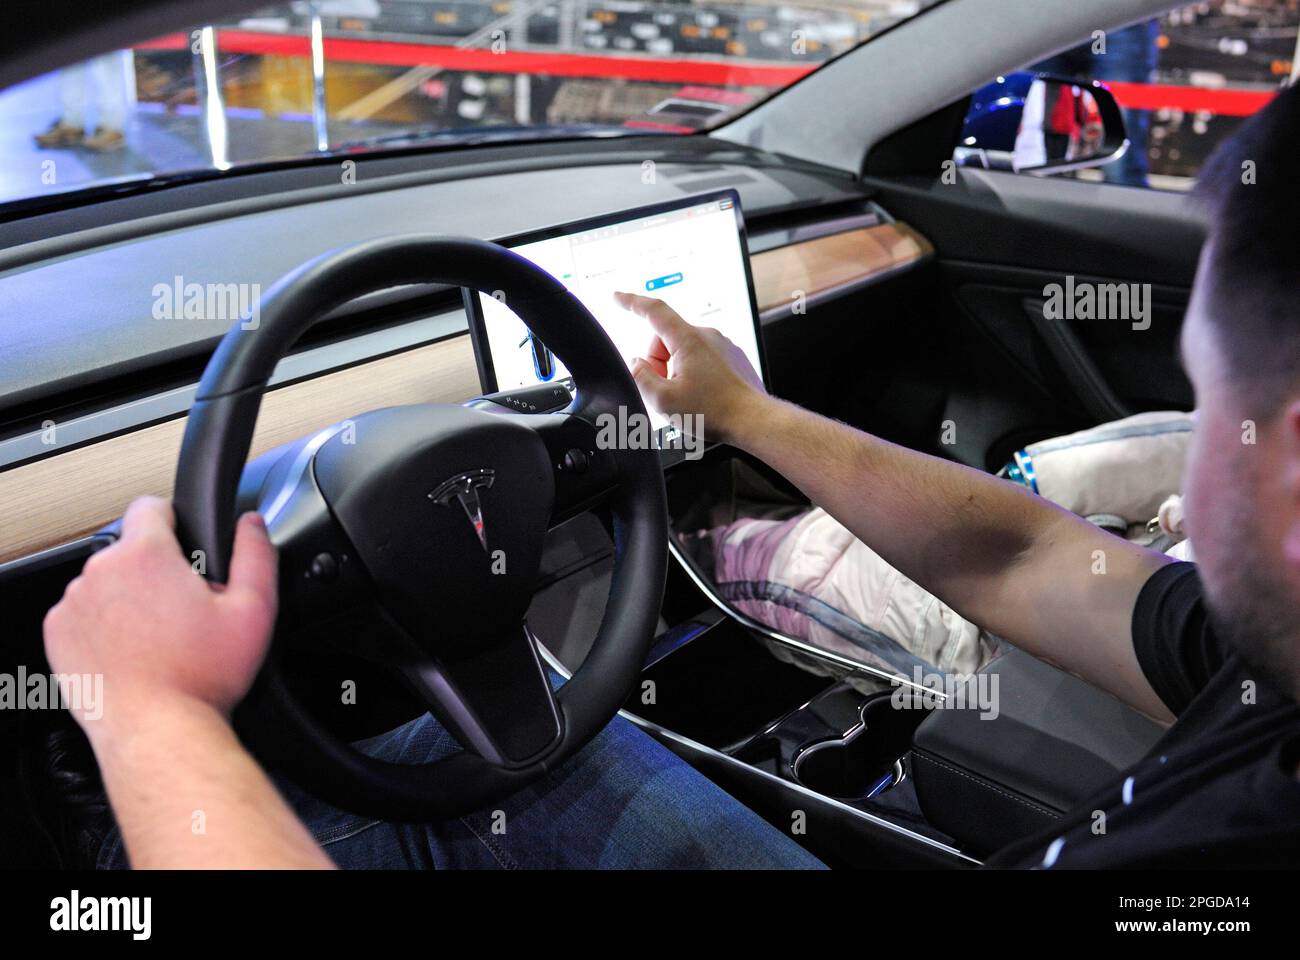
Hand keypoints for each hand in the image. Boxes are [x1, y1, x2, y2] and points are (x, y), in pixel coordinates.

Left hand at [43, 497, 277, 740]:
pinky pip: (84, 613)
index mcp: (146, 556)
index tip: (188, 549)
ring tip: (159, 636)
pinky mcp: (58, 634)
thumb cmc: (203, 676)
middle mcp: (101, 572)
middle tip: (185, 608)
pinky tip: (133, 652)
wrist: (157, 732)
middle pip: (131, 548)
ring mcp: (74, 604)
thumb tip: (252, 523)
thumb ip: (257, 555)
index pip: (151, 506)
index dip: (176, 521)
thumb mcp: (255, 610)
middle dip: (157, 569)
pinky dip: (104, 625)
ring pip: (106, 581)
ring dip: (129, 596)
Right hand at [614, 292, 767, 445]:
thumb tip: (636, 365)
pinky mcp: (731, 358)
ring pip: (684, 351)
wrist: (753, 421)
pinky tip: (702, 396)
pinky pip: (702, 358)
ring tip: (687, 397)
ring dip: (676, 371)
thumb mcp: (664, 400)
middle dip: (658, 362)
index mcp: (688, 340)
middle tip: (666, 390)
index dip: (631, 302)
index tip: (618, 297)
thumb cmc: (714, 412)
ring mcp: (722, 346)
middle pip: (666, 339)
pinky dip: (694, 374)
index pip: (654, 311)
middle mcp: (707, 336)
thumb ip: (641, 377)